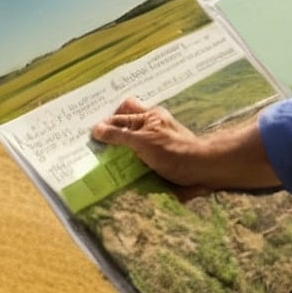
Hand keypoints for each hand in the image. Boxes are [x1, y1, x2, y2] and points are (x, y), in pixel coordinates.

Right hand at [89, 98, 209, 200]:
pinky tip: (115, 177)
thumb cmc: (175, 152)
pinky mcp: (157, 163)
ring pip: (129, 148)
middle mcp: (152, 130)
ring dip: (117, 157)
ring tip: (97, 166)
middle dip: (109, 139)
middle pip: (124, 130)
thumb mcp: (143, 142)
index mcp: (150, 117)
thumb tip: (96, 129)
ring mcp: (154, 147)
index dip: (105, 123)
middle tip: (90, 149)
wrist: (203, 172)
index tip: (88, 134)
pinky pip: (136, 163)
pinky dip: (126, 169)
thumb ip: (119, 135)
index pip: (121, 115)